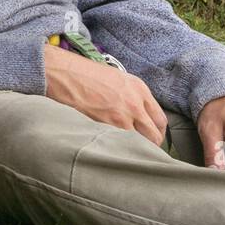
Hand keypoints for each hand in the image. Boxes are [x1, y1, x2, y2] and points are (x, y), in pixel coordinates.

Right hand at [42, 43, 167, 145]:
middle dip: (150, 144)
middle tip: (143, 149)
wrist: (64, 73)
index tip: (153, 137)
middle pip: (154, 135)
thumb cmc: (85, 74)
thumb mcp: (118, 79)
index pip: (160, 120)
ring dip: (134, 148)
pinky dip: (119, 148)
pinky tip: (113, 147)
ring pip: (139, 143)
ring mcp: (121, 117)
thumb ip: (133, 96)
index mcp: (140, 89)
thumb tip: (138, 114)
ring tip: (127, 150)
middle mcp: (135, 104)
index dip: (158, 132)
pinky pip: (120, 143)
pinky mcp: (105, 126)